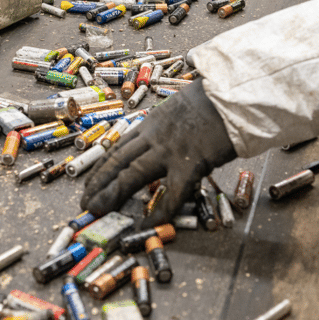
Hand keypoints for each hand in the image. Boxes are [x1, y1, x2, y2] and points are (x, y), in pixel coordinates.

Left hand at [82, 79, 236, 224]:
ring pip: (132, 174)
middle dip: (99, 184)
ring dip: (113, 194)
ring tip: (98, 211)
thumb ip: (167, 127)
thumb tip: (160, 144)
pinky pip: (171, 194)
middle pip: (118, 162)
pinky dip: (158, 212)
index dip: (101, 169)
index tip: (89, 184)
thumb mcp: (180, 108)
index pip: (117, 149)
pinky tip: (147, 225)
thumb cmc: (213, 99)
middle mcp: (153, 137)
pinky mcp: (190, 163)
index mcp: (151, 123)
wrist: (233, 94)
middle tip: (86, 204)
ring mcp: (169, 150)